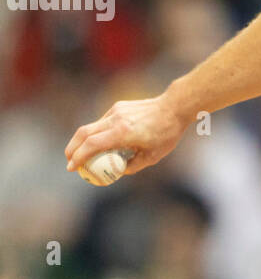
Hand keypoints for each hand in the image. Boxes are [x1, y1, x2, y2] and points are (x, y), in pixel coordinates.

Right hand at [65, 94, 189, 177]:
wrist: (174, 107)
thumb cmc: (166, 133)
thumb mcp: (152, 157)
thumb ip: (132, 166)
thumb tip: (117, 172)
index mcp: (122, 133)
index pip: (91, 145)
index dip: (78, 157)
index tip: (71, 167)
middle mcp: (115, 120)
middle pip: (84, 133)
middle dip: (72, 148)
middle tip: (69, 161)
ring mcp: (115, 111)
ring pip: (91, 126)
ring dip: (83, 140)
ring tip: (82, 153)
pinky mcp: (118, 106)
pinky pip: (102, 121)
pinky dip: (96, 132)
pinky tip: (101, 141)